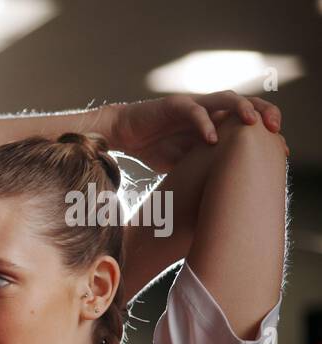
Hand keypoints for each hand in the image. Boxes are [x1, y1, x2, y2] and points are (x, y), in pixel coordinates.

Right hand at [108, 91, 284, 172]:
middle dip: (265, 113)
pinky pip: (194, 111)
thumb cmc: (153, 147)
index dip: (267, 133)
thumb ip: (205, 163)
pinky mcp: (173, 104)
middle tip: (276, 130)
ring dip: (243, 109)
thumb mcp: (185, 161)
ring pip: (226, 98)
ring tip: (254, 123)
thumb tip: (226, 184)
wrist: (122, 134)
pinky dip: (204, 123)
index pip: (248, 121)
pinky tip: (211, 138)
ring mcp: (192, 104)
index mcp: (215, 121)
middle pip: (246, 103)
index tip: (282, 152)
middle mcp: (208, 109)